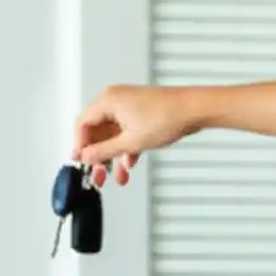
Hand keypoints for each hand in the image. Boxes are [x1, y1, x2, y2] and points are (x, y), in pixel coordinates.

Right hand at [73, 85, 199, 186]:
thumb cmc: (167, 116)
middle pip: (96, 131)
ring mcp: (128, 106)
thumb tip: (87, 156)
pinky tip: (130, 163)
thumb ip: (104, 152)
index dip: (80, 146)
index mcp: (108, 101)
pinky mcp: (139, 112)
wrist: (194, 110)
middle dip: (98, 156)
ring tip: (118, 175)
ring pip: (112, 135)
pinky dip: (125, 148)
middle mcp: (115, 100)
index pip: (82, 124)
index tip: (82, 162)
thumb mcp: (130, 142)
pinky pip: (124, 132)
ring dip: (113, 156)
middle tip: (98, 174)